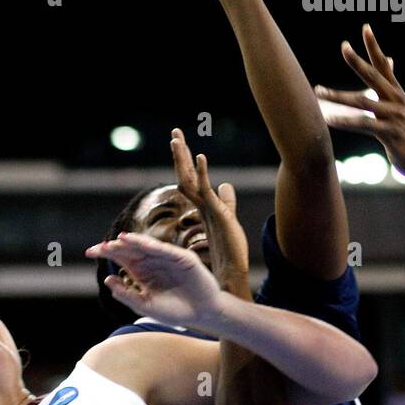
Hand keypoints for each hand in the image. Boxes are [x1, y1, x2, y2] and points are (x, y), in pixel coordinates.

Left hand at [85, 231, 223, 330]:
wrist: (202, 314)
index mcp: (141, 272)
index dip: (106, 253)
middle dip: (115, 247)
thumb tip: (108, 280)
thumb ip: (127, 295)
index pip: (120, 257)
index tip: (89, 252)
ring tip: (118, 240)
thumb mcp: (146, 306)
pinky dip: (154, 245)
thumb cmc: (175, 310)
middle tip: (100, 247)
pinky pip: (166, 250)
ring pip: (146, 246)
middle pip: (130, 249)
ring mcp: (167, 258)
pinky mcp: (183, 258)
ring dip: (132, 242)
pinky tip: (141, 243)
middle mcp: (152, 262)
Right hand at [170, 128, 249, 294]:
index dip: (184, 160)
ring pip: (189, 179)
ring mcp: (205, 208)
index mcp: (201, 204)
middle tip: (174, 132)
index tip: (179, 142)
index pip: (189, 177)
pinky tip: (200, 156)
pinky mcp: (215, 212)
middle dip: (179, 153)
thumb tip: (226, 184)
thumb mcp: (228, 216)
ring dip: (183, 158)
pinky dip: (202, 172)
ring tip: (177, 138)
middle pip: (184, 174)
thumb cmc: (229, 249)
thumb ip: (226, 200)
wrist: (230, 272)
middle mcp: (199, 205)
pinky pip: (205, 188)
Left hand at [314, 25, 404, 181]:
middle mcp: (397, 101)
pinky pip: (364, 125)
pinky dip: (345, 121)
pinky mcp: (391, 133)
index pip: (384, 65)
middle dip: (358, 61)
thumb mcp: (402, 108)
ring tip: (319, 90)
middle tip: (343, 46)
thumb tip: (389, 61)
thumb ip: (392, 86)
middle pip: (374, 76)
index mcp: (397, 93)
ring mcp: (394, 116)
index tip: (365, 28)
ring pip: (362, 101)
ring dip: (338, 96)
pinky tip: (330, 119)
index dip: (374, 46)